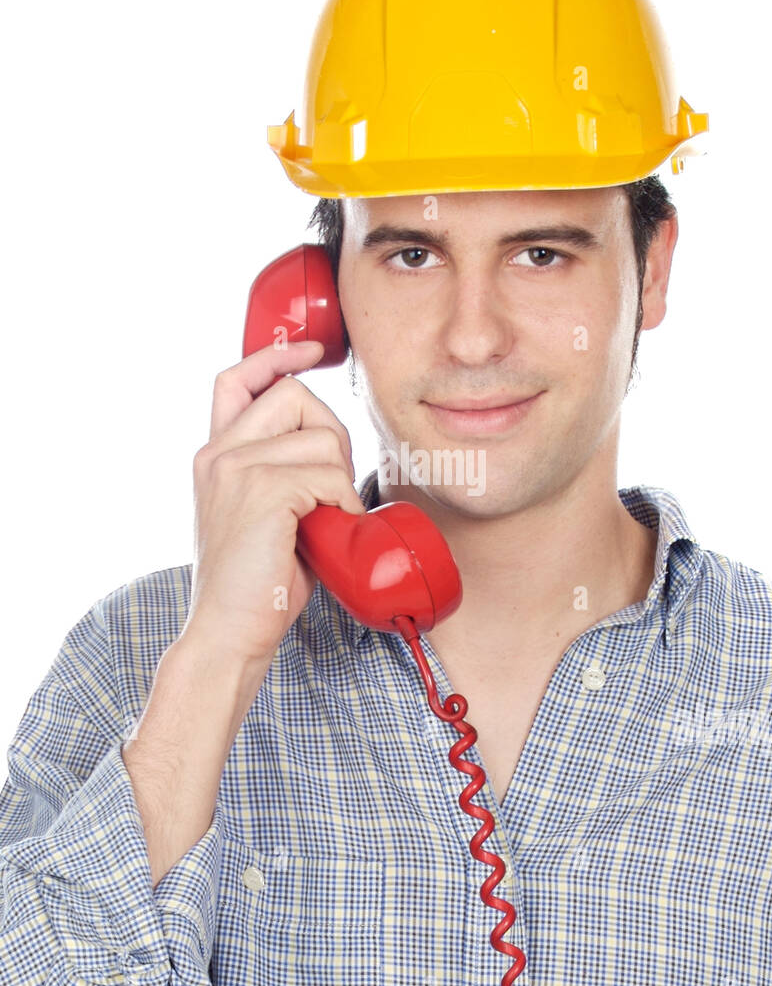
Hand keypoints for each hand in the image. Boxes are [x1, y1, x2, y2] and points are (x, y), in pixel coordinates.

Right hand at [180, 339, 366, 664]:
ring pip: (321, 437)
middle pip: (295, 395)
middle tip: (330, 490)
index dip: (277, 357)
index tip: (315, 352)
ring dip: (340, 480)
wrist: (228, 633)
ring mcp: (235, 469)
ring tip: (325, 521)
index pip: (237, 378)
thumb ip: (283, 474)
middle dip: (331, 434)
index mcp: (215, 455)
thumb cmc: (257, 584)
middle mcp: (218, 453)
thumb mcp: (265, 515)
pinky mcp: (261, 491)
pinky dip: (342, 504)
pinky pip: (328, 475)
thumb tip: (332, 451)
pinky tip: (330, 533)